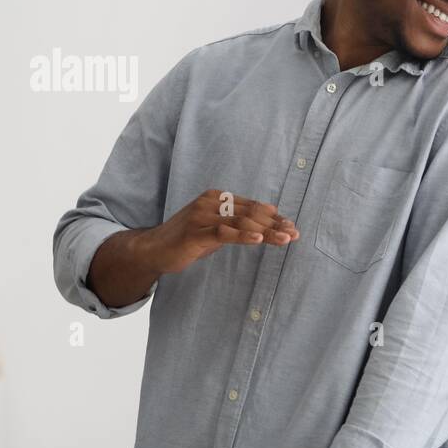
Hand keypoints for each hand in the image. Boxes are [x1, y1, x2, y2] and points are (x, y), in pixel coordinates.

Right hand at [140, 190, 300, 274]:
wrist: (153, 249)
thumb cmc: (187, 239)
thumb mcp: (217, 226)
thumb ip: (240, 218)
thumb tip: (271, 211)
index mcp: (217, 197)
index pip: (252, 206)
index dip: (274, 217)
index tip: (292, 227)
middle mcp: (210, 202)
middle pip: (250, 213)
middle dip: (275, 224)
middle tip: (294, 234)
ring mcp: (202, 216)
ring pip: (241, 222)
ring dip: (266, 231)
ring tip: (285, 238)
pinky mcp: (195, 233)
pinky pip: (223, 233)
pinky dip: (243, 236)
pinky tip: (259, 240)